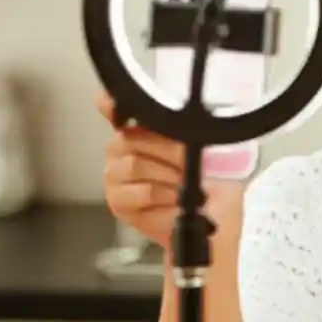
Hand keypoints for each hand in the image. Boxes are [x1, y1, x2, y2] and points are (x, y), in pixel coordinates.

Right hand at [97, 91, 244, 249]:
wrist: (212, 218)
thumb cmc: (209, 180)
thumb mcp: (210, 149)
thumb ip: (192, 131)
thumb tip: (187, 120)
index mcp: (141, 129)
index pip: (113, 108)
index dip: (109, 104)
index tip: (109, 103)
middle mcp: (120, 148)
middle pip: (131, 138)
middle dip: (168, 151)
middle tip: (190, 165)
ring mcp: (115, 175)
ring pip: (135, 165)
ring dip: (168, 177)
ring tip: (186, 187)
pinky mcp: (117, 202)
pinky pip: (141, 193)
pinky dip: (165, 198)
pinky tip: (176, 203)